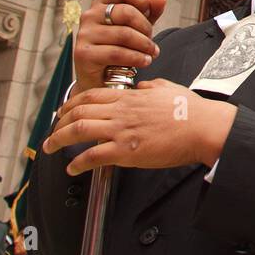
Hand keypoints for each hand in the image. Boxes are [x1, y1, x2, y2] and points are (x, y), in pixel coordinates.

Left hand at [44, 79, 236, 172]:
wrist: (203, 127)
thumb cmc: (190, 110)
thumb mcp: (167, 88)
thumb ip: (150, 87)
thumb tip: (141, 87)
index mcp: (129, 97)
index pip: (90, 96)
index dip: (71, 103)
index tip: (63, 110)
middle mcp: (121, 112)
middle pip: (78, 112)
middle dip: (58, 122)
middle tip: (52, 131)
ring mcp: (122, 131)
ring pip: (78, 131)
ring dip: (59, 140)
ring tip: (50, 148)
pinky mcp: (126, 151)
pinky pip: (93, 156)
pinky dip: (78, 163)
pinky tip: (72, 168)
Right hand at [73, 0, 168, 93]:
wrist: (99, 81)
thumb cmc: (119, 50)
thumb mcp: (138, 28)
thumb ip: (149, 11)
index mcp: (102, 4)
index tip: (149, 13)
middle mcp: (90, 15)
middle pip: (127, 12)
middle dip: (146, 29)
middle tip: (151, 42)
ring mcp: (85, 34)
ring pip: (124, 34)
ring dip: (145, 46)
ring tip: (151, 54)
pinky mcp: (84, 53)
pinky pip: (117, 53)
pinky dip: (136, 58)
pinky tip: (144, 61)